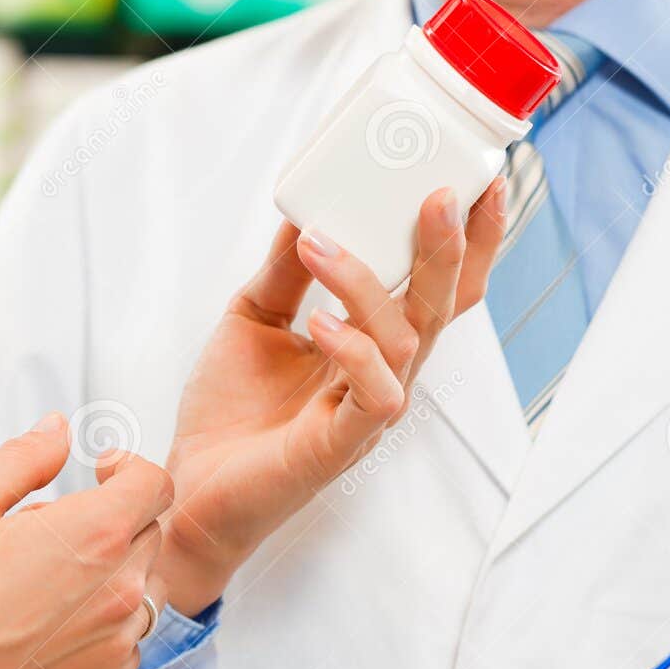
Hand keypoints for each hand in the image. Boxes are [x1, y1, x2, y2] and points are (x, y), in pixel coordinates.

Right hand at [0, 413, 171, 668]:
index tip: (101, 476)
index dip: (129, 472)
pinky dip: (99, 635)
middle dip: (113, 526)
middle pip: (148, 538)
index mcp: (95, 536)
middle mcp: (120, 593)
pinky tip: (46, 635)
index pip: (155, 485)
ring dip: (111, 582)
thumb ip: (25, 457)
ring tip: (46, 589)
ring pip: (142, 595)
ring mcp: (116, 648)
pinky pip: (124, 649)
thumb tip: (59, 431)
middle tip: (51, 539)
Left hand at [158, 182, 505, 615]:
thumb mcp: (253, 317)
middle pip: (440, 308)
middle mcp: (384, 374)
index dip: (469, 240)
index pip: (437, 287)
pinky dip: (353, 351)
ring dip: (366, 285)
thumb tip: (303, 209)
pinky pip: (374, 395)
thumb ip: (284, 269)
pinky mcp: (341, 445)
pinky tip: (319, 324)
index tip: (478, 181)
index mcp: (373, 343)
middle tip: (434, 193)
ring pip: (405, 339)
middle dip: (449, 248)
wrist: (191, 487)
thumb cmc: (230, 413)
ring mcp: (367, 412)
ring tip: (320, 245)